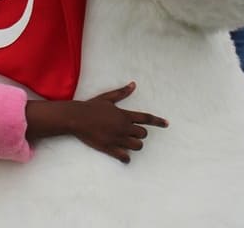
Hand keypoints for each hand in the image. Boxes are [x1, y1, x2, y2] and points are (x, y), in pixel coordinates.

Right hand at [27, 82, 167, 163]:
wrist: (76, 118)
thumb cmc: (91, 106)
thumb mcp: (107, 98)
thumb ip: (122, 93)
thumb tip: (133, 84)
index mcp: (124, 115)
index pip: (146, 118)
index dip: (158, 121)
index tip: (167, 124)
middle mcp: (123, 127)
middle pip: (143, 134)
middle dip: (140, 134)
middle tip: (133, 133)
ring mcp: (117, 138)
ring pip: (137, 146)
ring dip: (136, 145)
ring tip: (129, 143)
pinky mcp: (109, 147)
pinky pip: (124, 156)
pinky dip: (127, 158)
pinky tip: (125, 158)